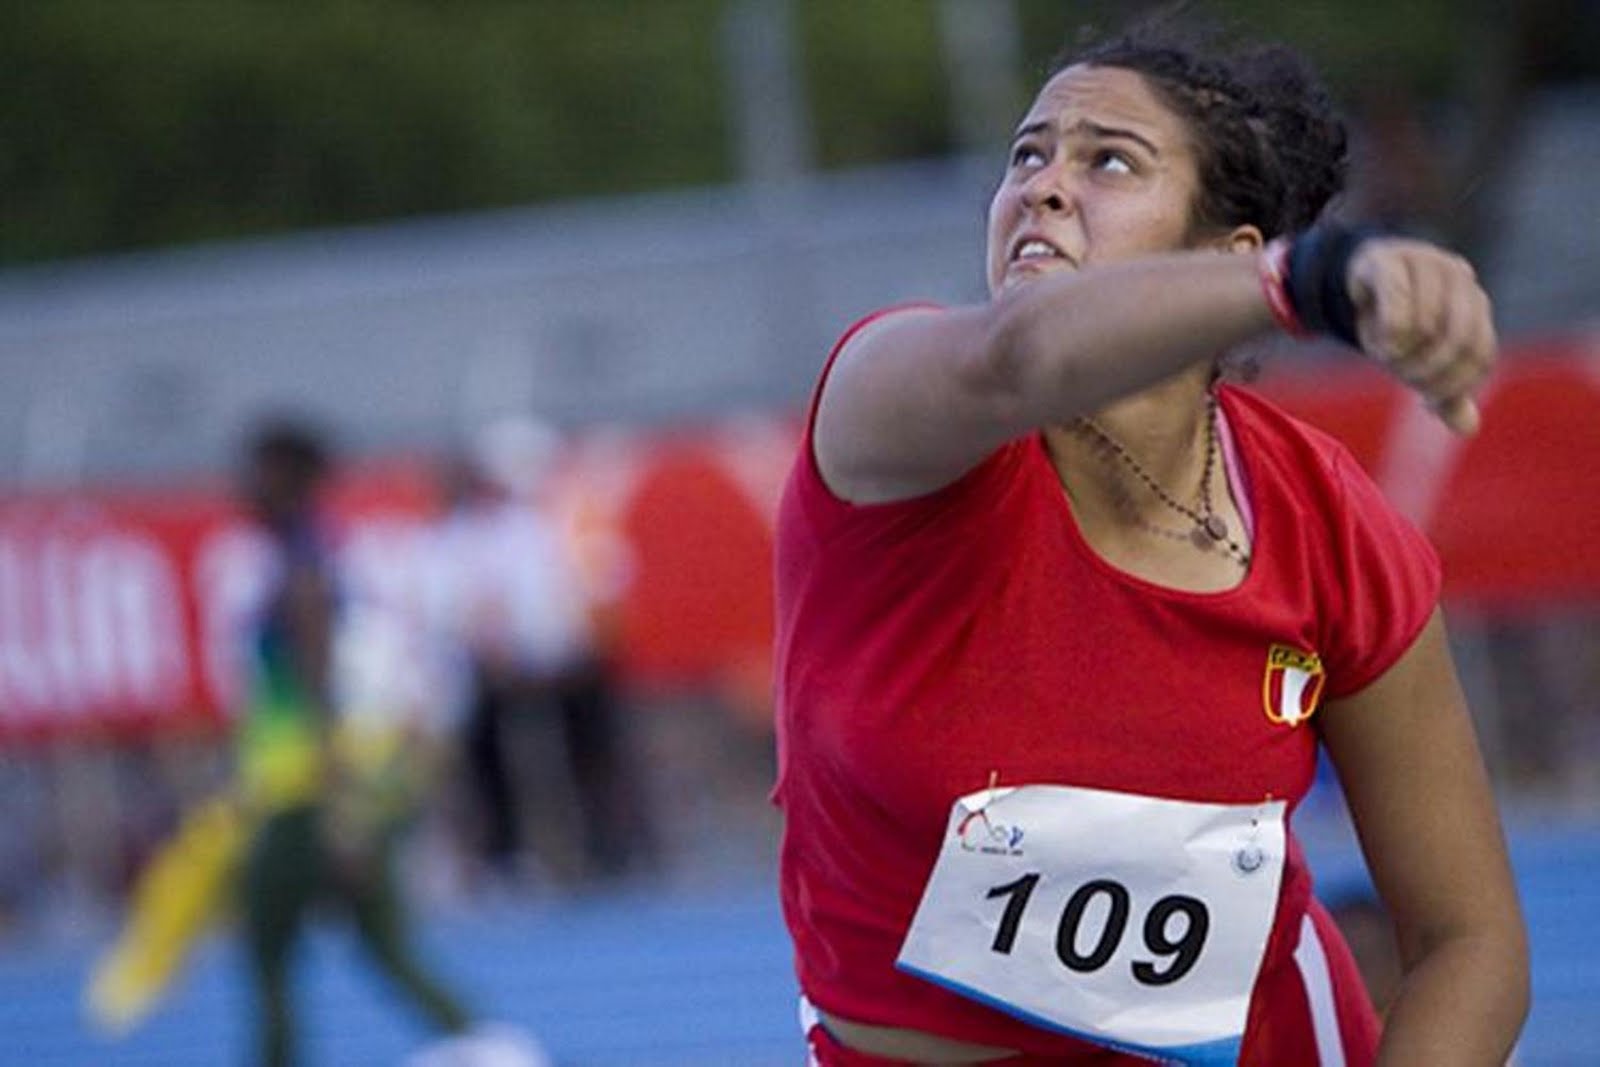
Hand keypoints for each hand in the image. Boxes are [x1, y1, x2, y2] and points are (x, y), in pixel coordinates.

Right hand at [1346, 238, 1495, 434]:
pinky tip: (1379, 342)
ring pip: (1426, 322)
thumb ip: (1443, 390)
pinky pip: (1396, 299)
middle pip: (1459, 338)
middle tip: (1403, 378)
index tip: (1427, 401)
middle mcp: (1459, 278)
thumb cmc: (1394, 321)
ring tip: (1385, 355)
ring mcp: (1427, 262)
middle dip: (1429, 369)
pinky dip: (1389, 328)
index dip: (1456, 384)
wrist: (1355, 279)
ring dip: (1402, 351)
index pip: (1481, 354)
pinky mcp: (1389, 259)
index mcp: (1475, 303)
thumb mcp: (1418, 361)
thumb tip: (1469, 429)